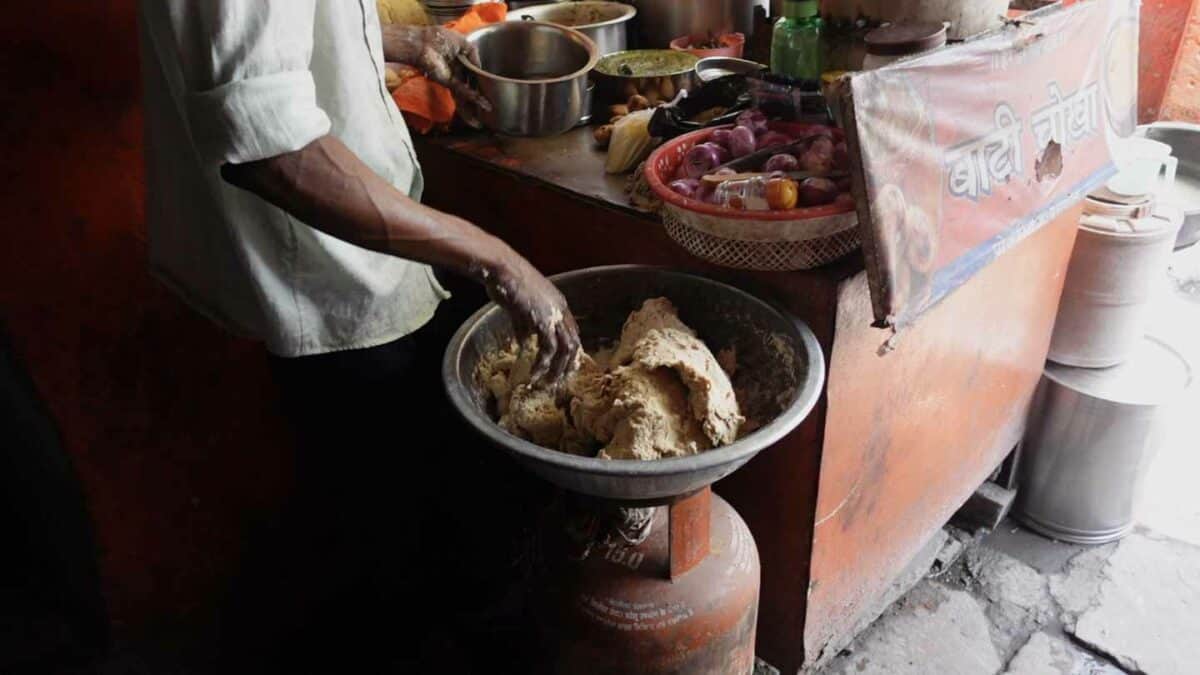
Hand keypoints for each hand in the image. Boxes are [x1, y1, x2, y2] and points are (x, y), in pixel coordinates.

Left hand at [381, 25, 490, 121]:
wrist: (422, 42)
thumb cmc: (437, 38)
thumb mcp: (463, 43)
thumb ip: (474, 55)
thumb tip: (480, 68)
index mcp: (459, 63)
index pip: (472, 75)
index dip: (480, 82)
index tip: (490, 88)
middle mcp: (456, 73)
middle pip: (469, 89)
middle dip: (477, 100)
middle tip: (487, 109)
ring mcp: (452, 80)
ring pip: (466, 96)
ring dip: (475, 106)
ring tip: (483, 117)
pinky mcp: (448, 82)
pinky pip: (464, 92)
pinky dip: (474, 97)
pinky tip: (484, 104)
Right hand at [484, 255, 580, 383]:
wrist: (502, 268)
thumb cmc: (508, 282)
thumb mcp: (520, 307)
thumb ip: (525, 326)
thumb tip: (524, 345)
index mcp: (558, 304)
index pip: (572, 332)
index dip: (570, 351)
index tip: (565, 366)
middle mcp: (560, 311)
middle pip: (574, 344)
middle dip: (568, 365)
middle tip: (561, 381)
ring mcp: (553, 315)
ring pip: (565, 350)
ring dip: (557, 369)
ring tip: (548, 383)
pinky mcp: (542, 321)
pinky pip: (547, 349)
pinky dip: (542, 364)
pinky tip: (534, 373)